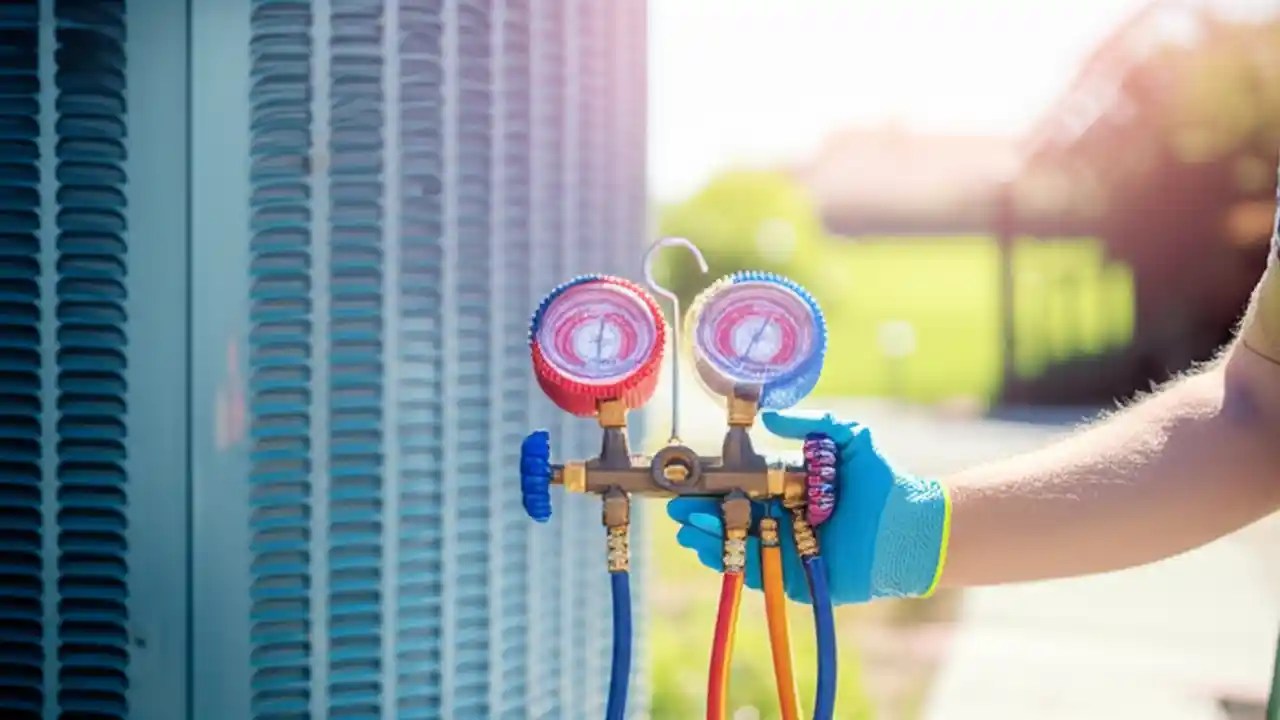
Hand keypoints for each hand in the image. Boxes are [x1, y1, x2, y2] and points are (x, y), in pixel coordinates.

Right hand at [666, 410, 949, 603]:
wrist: (907, 527)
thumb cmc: (881, 481)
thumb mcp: (849, 438)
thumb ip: (812, 423)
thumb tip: (769, 416)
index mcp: (789, 489)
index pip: (742, 486)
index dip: (715, 484)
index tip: (689, 479)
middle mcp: (782, 518)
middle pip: (732, 515)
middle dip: (701, 512)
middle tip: (675, 506)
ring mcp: (784, 547)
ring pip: (736, 542)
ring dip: (708, 536)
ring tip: (685, 528)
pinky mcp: (790, 575)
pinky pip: (751, 569)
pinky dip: (727, 560)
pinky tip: (707, 549)